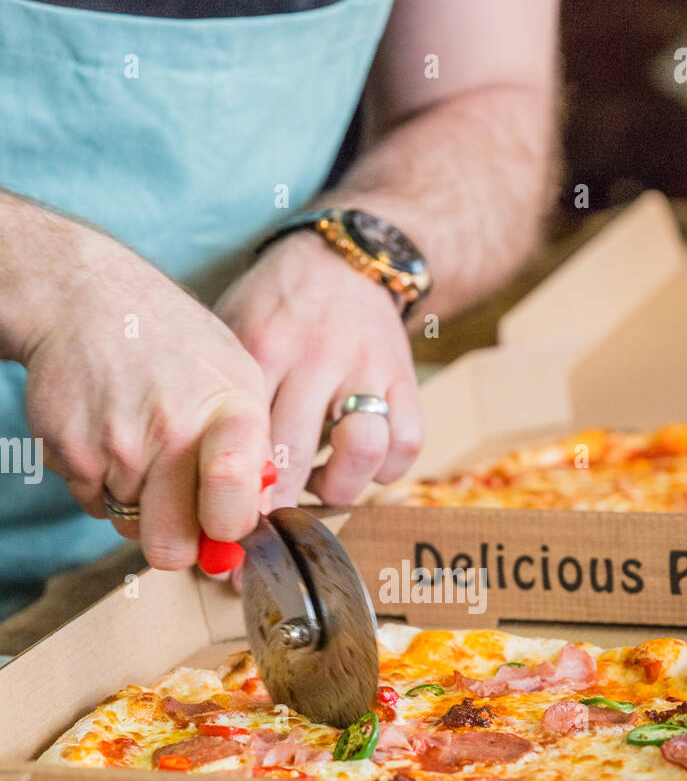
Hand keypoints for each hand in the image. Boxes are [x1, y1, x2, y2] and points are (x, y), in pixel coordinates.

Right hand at [16, 215, 270, 568]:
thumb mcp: (236, 377)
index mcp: (232, 417)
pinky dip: (100, 482)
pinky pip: (91, 503)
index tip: (222, 524)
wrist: (85, 296)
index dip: (226, 534)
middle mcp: (174, 435)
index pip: (234, 515)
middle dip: (173, 542)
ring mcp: (117, 448)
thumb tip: (258, 520)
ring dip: (135, 501)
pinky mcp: (70, 453)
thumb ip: (254, 450)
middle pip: (170, 550)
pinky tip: (108, 432)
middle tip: (175, 511)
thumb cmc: (171, 341)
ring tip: (138, 441)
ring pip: (128, 526)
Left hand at [214, 229, 421, 507]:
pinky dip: (386, 468)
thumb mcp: (233, 330)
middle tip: (268, 522)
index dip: (235, 486)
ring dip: (340, 485)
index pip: (247, 434)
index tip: (226, 515)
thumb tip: (186, 473)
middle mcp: (318, 355)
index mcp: (266, 345)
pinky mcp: (406, 376)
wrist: (343, 258)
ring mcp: (367, 366)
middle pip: (298, 452)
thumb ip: (219, 392)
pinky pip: (407, 442)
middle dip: (280, 503)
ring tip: (321, 489)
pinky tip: (361, 465)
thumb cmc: (275, 310)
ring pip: (363, 448)